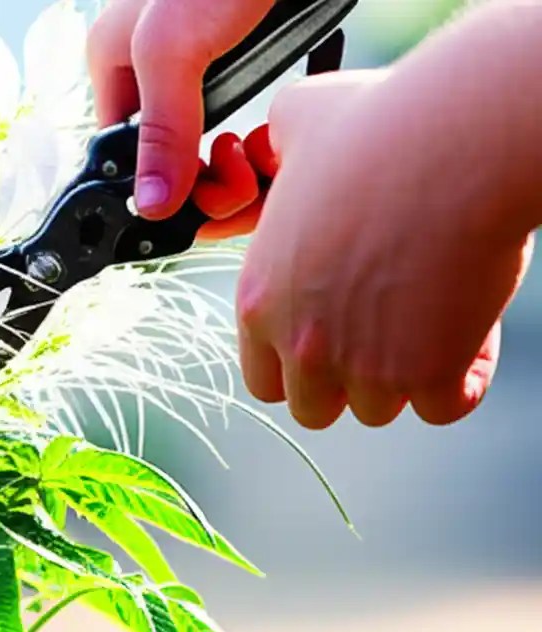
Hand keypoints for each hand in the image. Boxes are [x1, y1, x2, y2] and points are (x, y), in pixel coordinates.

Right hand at [87, 0, 273, 218]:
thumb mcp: (172, 45)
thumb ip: (162, 125)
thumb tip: (151, 203)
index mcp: (115, 65)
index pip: (123, 156)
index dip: (157, 191)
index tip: (195, 206)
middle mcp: (155, 72)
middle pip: (173, 157)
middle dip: (208, 183)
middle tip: (241, 182)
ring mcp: (204, 65)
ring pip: (215, 144)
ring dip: (243, 165)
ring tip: (260, 155)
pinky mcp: (251, 55)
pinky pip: (254, 117)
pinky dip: (271, 137)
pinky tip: (280, 135)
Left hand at [235, 70, 534, 428]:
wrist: (455, 141)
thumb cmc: (379, 125)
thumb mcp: (296, 126)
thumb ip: (278, 151)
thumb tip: (282, 140)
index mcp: (259, 298)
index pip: (262, 376)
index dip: (296, 362)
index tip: (330, 334)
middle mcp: (301, 341)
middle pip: (313, 407)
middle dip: (346, 381)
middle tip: (382, 334)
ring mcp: (364, 364)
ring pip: (379, 408)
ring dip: (404, 377)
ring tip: (430, 320)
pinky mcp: (429, 373)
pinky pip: (443, 409)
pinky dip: (461, 382)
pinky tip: (469, 338)